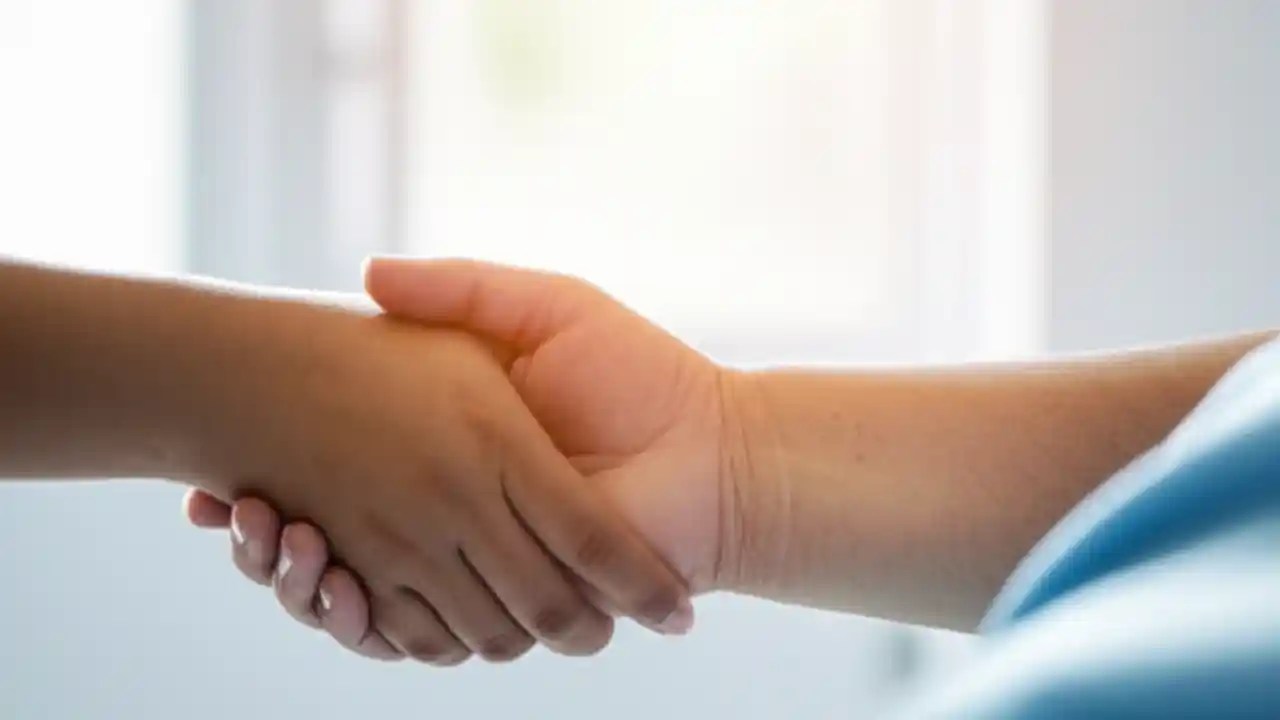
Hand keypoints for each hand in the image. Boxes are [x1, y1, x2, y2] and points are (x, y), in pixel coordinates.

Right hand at [189, 258, 734, 656]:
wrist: (712, 450)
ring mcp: (473, 565)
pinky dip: (353, 621)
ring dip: (292, 576)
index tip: (216, 460)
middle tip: (212, 507)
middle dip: (264, 535)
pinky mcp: (504, 605)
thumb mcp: (544, 309)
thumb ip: (464, 287)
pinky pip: (410, 633)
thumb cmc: (636, 372)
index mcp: (451, 451)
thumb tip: (367, 274)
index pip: (334, 469)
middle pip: (324, 543)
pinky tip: (319, 580)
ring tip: (254, 532)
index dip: (271, 471)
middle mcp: (451, 516)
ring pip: (352, 595)